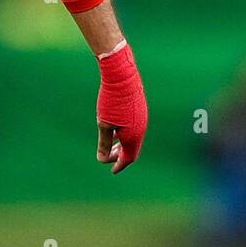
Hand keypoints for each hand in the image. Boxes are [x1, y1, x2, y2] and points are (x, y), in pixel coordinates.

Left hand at [96, 43, 147, 173]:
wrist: (122, 76)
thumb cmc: (111, 101)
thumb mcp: (104, 124)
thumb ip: (104, 143)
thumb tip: (102, 159)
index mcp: (133, 136)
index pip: (128, 158)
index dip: (119, 165)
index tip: (112, 171)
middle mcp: (141, 129)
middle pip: (132, 150)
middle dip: (119, 155)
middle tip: (108, 157)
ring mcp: (143, 119)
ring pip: (133, 138)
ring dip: (122, 144)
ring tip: (111, 145)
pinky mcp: (141, 110)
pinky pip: (135, 128)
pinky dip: (125, 133)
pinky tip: (116, 129)